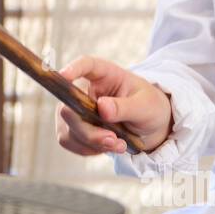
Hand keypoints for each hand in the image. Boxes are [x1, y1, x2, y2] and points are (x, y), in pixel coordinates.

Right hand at [55, 55, 174, 156]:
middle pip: (69, 106)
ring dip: (91, 142)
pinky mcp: (73, 128)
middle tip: (112, 140)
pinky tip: (107, 147)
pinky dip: (88, 149)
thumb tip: (102, 107)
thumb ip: (125, 107)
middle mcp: (85, 90)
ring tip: (118, 145)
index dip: (73, 68)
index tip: (65, 75)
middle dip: (88, 129)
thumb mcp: (146, 106)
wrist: (150, 127)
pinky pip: (69, 140)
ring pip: (67, 127)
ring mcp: (76, 109)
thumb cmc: (149, 108)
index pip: (85, 65)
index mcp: (105, 75)